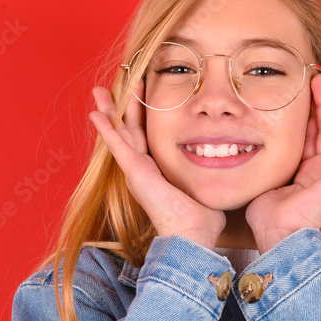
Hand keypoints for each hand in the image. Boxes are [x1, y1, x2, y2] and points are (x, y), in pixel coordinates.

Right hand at [88, 81, 226, 249]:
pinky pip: (117, 144)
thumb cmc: (202, 217)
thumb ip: (210, 172)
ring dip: (109, 111)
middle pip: (129, 130)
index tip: (143, 92)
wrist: (192, 233)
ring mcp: (136, 169)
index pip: (148, 135)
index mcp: (157, 170)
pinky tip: (94, 114)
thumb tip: (226, 166)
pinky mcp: (134, 170)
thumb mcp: (205, 184)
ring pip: (120, 132)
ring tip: (98, 91)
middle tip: (112, 87)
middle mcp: (143, 168)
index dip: (144, 114)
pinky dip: (106, 129)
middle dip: (122, 107)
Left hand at [245, 74, 320, 252]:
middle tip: (317, 78)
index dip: (307, 115)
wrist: (278, 231)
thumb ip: (261, 159)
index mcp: (301, 172)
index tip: (301, 92)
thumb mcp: (261, 177)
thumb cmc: (265, 214)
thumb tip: (241, 140)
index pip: (307, 137)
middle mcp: (319, 170)